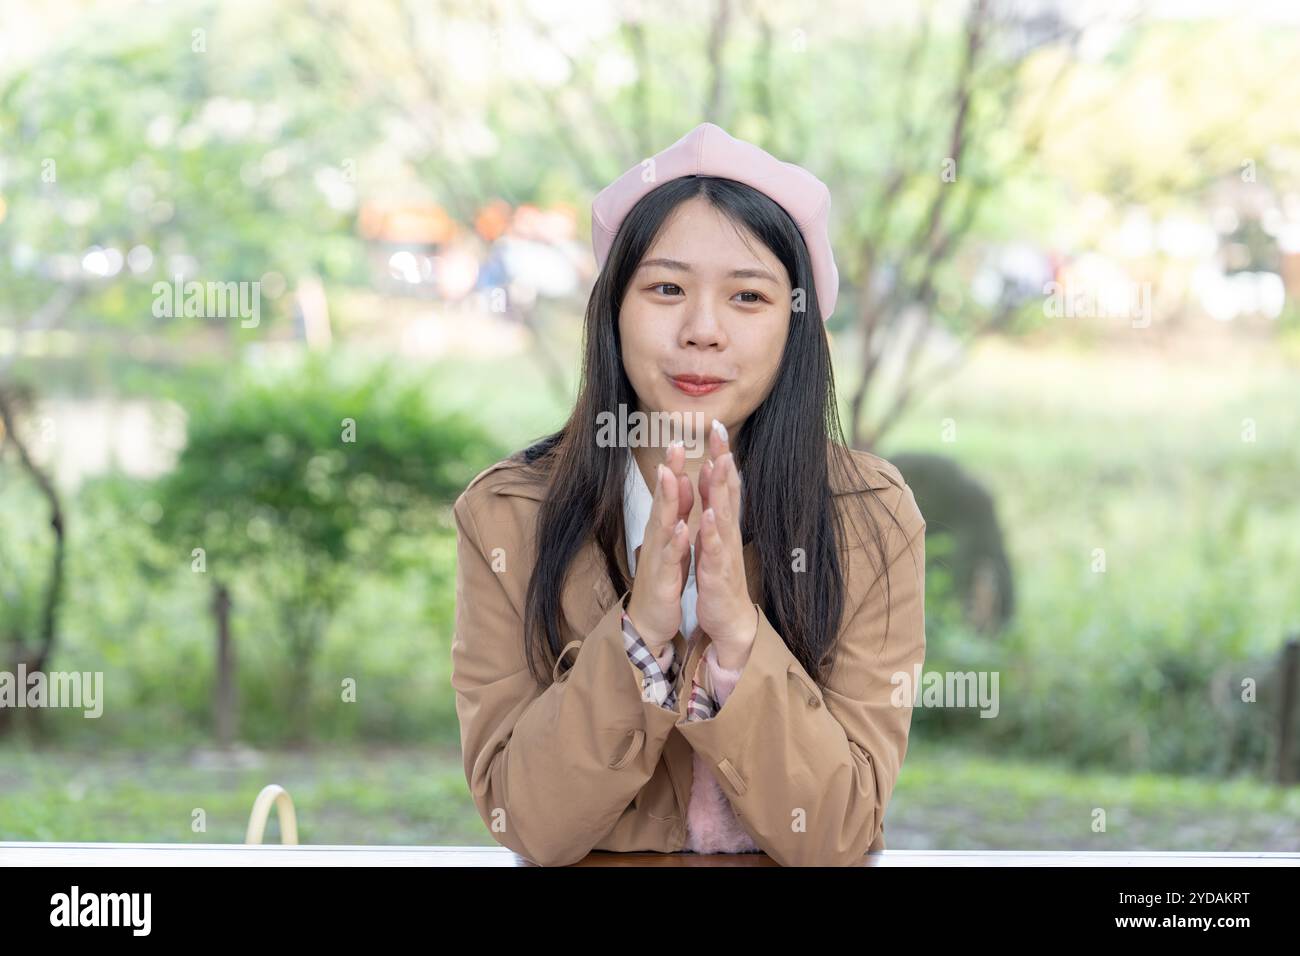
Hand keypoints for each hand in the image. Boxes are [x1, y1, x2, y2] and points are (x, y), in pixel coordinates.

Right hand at [625, 441, 693, 652]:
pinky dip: (675, 541)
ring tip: (672, 475)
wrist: (650, 618)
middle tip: (674, 444)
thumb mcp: (672, 538)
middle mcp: (659, 536)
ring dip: (669, 498)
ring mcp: (659, 554)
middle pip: (664, 498)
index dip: (676, 466)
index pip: (671, 491)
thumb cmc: (663, 576)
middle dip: (670, 471)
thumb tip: (681, 481)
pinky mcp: (662, 576)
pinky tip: (681, 528)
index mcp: (665, 526)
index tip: (682, 439)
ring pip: (664, 522)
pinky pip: (670, 556)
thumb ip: (676, 511)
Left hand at [693, 420, 756, 669]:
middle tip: (719, 430)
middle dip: (723, 459)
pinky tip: (706, 517)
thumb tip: (714, 479)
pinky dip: (710, 534)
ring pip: (723, 515)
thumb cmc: (718, 574)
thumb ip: (714, 508)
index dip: (720, 453)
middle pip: (727, 490)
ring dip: (721, 490)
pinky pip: (713, 551)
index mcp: (722, 523)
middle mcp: (727, 532)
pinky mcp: (717, 573)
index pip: (723, 482)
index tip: (715, 424)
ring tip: (719, 463)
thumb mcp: (713, 537)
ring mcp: (724, 551)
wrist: (727, 618)